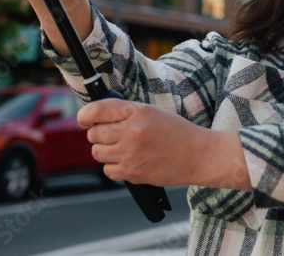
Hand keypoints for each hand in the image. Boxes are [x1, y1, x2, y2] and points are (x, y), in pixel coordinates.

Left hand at [79, 99, 251, 190]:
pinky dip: (114, 166)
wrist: (199, 155)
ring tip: (123, 148)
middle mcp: (131, 132)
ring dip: (105, 150)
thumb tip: (97, 118)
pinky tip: (129, 161)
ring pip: (97, 152)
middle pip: (94, 134)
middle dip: (99, 134)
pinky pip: (107, 170)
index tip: (84, 120)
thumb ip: (126, 113)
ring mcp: (130, 154)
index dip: (85, 115)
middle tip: (113, 135)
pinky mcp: (132, 173)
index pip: (97, 111)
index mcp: (137, 112)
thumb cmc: (178, 132)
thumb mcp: (153, 113)